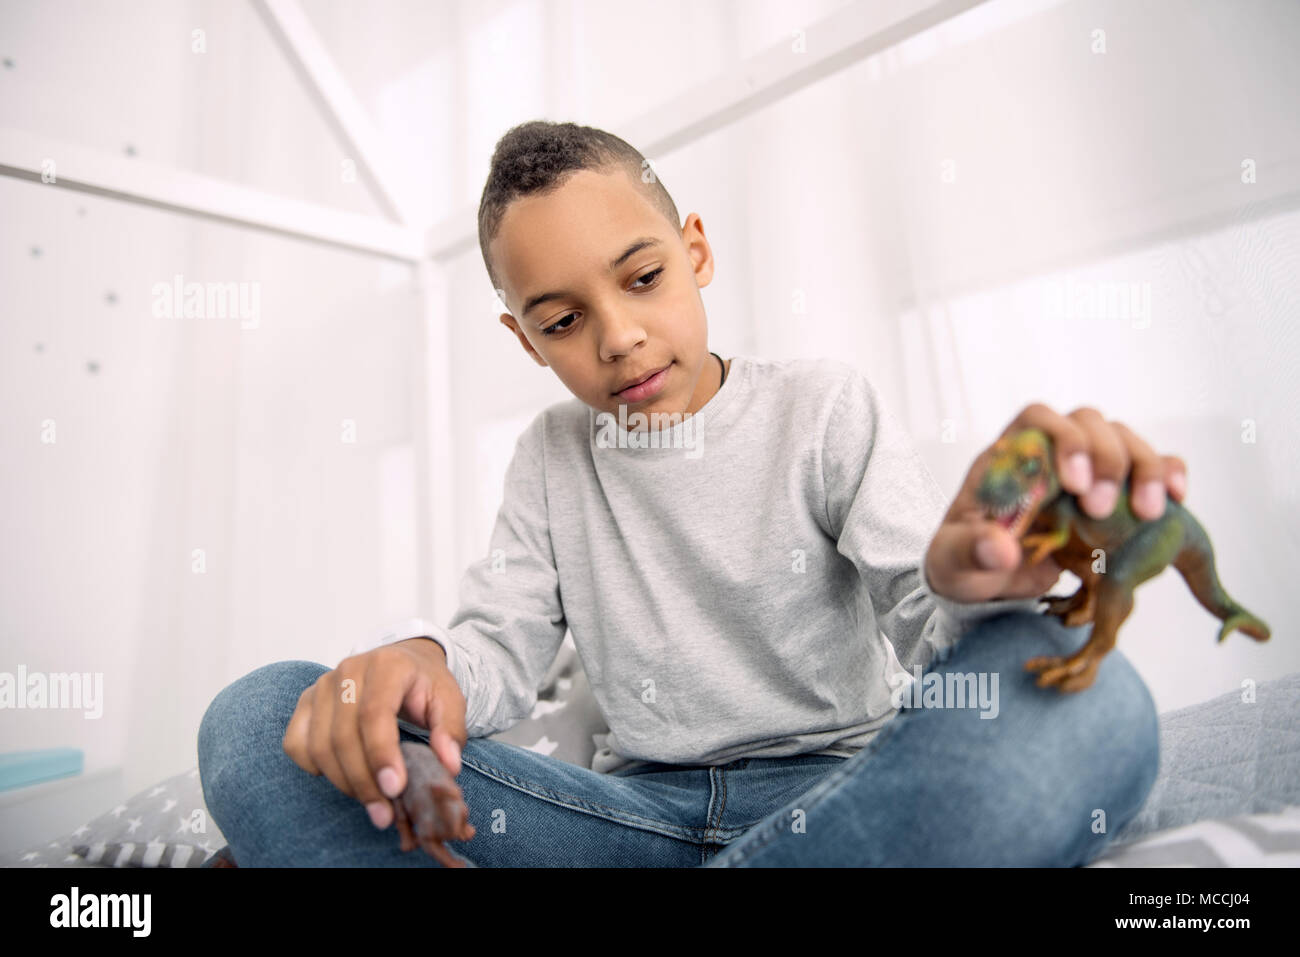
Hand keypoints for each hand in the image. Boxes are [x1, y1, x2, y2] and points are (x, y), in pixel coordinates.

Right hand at [281, 638, 468, 848]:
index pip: (374, 713)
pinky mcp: (306, 701)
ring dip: (343, 782)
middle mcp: (348, 671)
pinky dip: (314, 767)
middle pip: (343, 736)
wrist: (403, 660)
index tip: (394, 789)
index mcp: (386, 666)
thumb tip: (448, 766)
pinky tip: (342, 776)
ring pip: (319, 745)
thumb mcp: (450, 700)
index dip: (381, 754)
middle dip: (363, 782)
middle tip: (384, 814)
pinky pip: (296, 743)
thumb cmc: (424, 683)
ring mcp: (321, 685)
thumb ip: (451, 731)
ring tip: (371, 802)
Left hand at [924, 404, 1187, 602]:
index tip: (1073, 484)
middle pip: (1089, 422)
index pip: (1039, 418)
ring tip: (1148, 513)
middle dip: (1105, 459)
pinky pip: (1153, 464)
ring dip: (1143, 468)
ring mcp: (1085, 468)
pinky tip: (1176, 499)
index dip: (1063, 439)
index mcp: (1008, 458)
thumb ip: (970, 551)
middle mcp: (1049, 453)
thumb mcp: (954, 560)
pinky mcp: (1114, 491)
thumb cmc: (967, 560)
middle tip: (1101, 509)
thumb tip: (1000, 550)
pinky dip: (1169, 474)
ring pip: (1124, 439)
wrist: (990, 582)